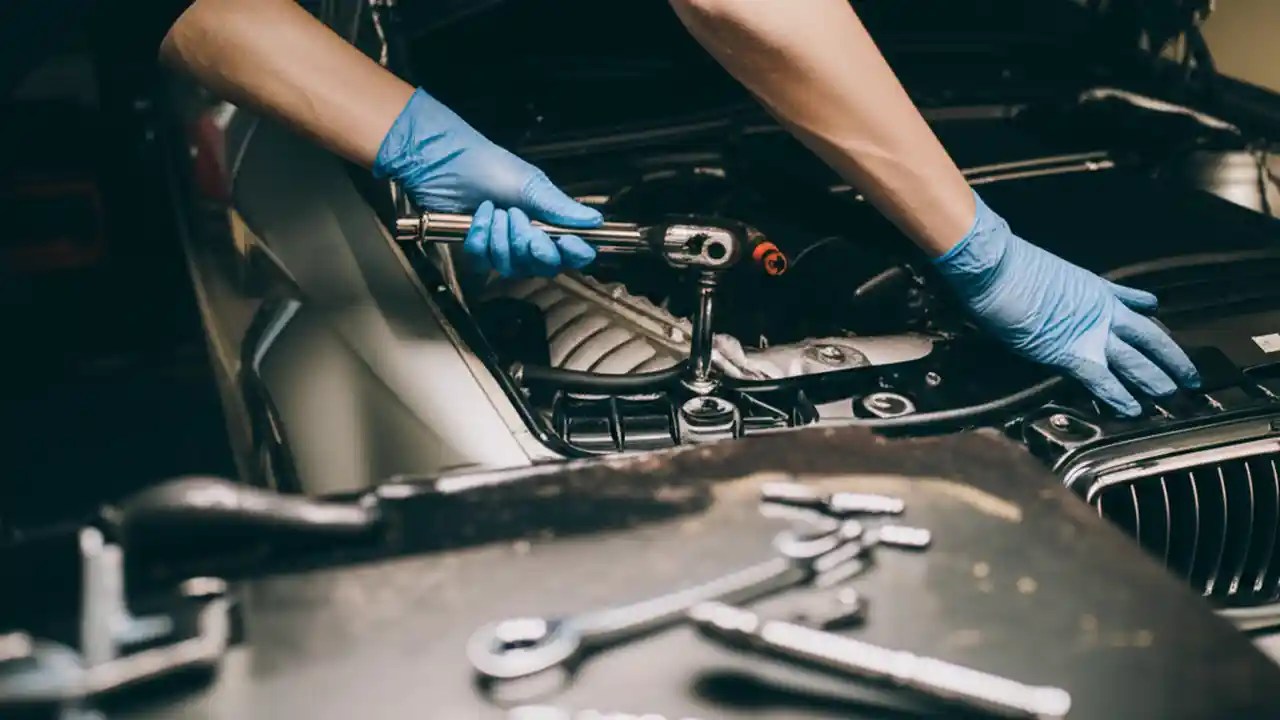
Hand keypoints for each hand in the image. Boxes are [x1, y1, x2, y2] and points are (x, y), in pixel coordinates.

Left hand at [373, 89, 599, 276]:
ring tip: (494, 209)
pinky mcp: (479, 248)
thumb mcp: (529, 184)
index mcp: (549, 219)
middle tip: (518, 218)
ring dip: (501, 238)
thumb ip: (560, 207)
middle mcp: (530, 236)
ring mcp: (504, 245)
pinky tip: (477, 214)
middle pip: (544, 265)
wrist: (444, 162)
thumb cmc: (487, 165)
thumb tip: (595, 221)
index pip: (574, 250)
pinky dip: (480, 238)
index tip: (568, 244)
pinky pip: (484, 261)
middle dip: (530, 244)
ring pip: (513, 266)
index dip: (574, 253)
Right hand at [934, 192, 1200, 415]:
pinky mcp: (1071, 353)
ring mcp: (1090, 332)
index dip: (1153, 318)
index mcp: (1095, 288)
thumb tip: (1054, 297)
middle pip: (1149, 337)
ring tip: (1172, 397)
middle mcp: (1102, 310)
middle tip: (1189, 375)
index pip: (1135, 305)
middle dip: (1172, 358)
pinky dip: (1119, 397)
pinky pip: (1103, 380)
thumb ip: (1064, 290)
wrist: (996, 267)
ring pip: (1136, 360)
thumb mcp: (1049, 273)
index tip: (1163, 324)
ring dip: (1155, 380)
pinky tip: (1132, 410)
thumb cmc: (1010, 267)